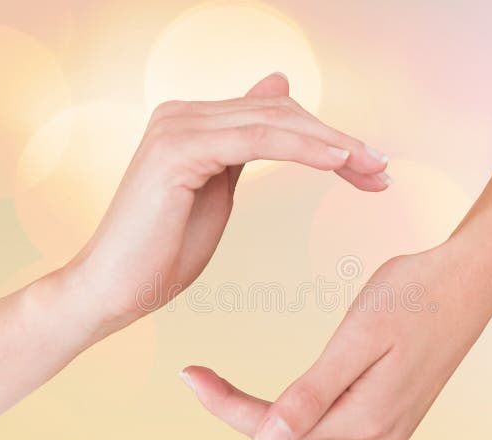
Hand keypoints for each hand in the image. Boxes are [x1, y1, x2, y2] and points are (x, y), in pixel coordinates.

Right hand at [62, 73, 390, 337]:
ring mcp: (177, 126)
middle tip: (381, 169)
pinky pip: (256, 140)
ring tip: (372, 169)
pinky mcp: (177, 149)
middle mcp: (182, 113)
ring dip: (331, 144)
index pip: (274, 116)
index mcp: (192, 123)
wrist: (111, 291)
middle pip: (280, 113)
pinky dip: (303, 149)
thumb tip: (275, 97)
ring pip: (275, 122)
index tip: (367, 168)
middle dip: (338, 140)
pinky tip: (338, 163)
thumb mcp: (217, 193)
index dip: (325, 137)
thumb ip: (247, 147)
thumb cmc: (163, 253)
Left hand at [181, 241, 491, 439]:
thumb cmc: (415, 294)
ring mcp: (387, 428)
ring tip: (221, 382)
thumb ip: (313, 394)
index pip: (277, 428)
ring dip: (264, 412)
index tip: (187, 375)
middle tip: (196, 375)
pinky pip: (329, 421)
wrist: (470, 279)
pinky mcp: (390, 413)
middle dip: (237, 409)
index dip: (226, 406)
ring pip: (307, 432)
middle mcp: (379, 436)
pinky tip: (273, 393)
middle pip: (289, 436)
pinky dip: (295, 408)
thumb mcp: (358, 337)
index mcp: (368, 419)